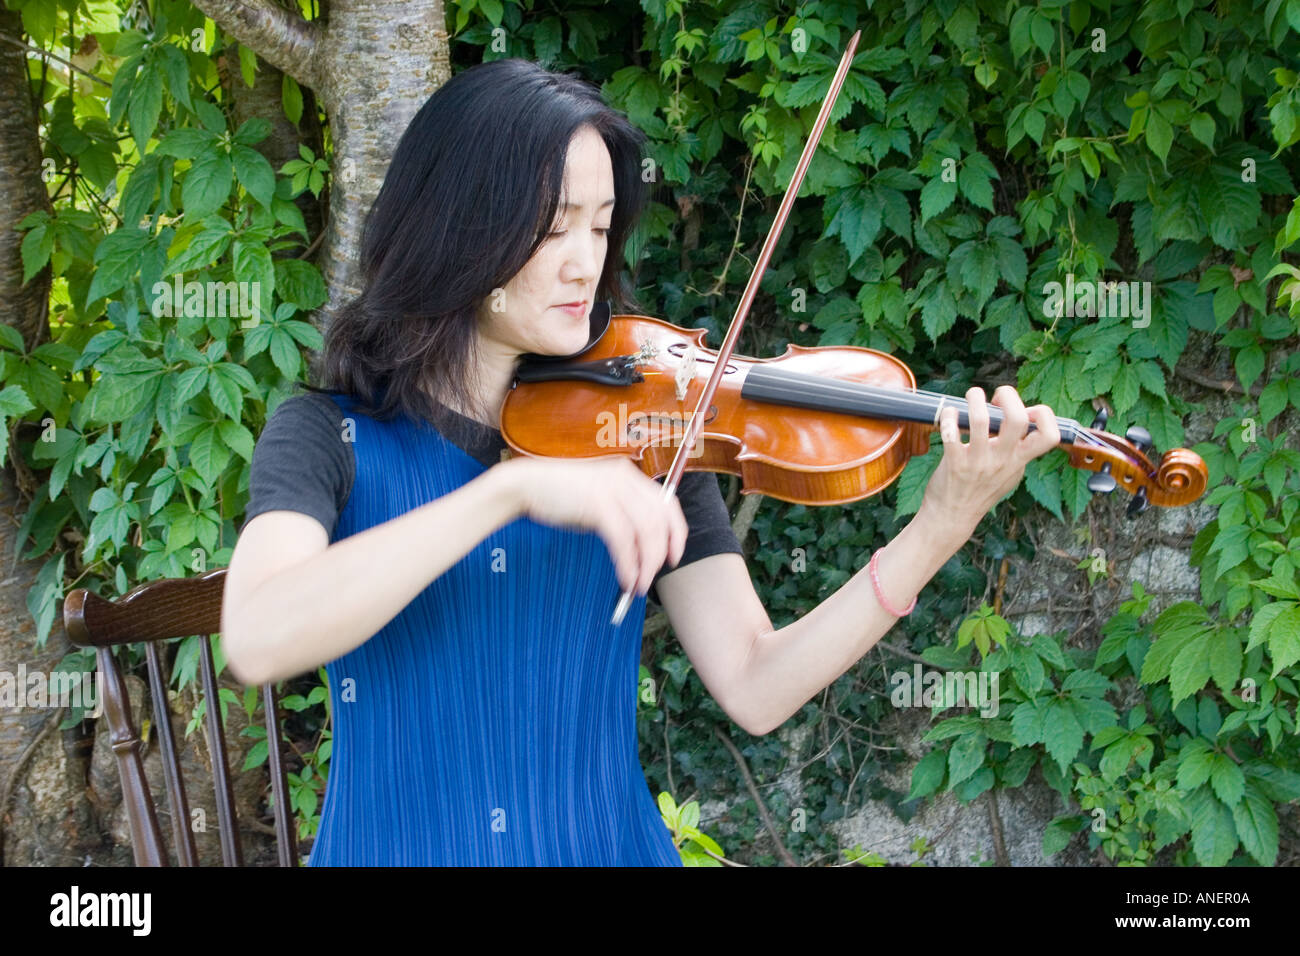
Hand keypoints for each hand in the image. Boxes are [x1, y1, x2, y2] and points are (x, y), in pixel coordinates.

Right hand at [499, 455, 688, 595]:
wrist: (526, 485)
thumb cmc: (561, 496)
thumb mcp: (599, 499)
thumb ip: (622, 514)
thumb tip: (643, 547)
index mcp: (628, 476)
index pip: (667, 502)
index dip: (677, 532)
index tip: (674, 556)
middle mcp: (625, 479)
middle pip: (660, 520)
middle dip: (660, 554)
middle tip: (651, 577)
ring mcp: (611, 489)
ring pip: (645, 531)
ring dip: (645, 564)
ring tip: (637, 584)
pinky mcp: (597, 503)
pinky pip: (623, 539)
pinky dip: (627, 563)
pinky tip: (625, 577)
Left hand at [920, 385, 1061, 534]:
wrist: (953, 517)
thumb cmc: (981, 491)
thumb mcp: (1010, 473)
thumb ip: (1018, 449)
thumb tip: (1025, 416)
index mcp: (1019, 460)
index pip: (1050, 436)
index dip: (1044, 415)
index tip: (1027, 409)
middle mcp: (1002, 460)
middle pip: (1017, 420)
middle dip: (1008, 396)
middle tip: (997, 397)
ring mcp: (978, 462)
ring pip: (980, 420)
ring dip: (975, 399)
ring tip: (972, 396)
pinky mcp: (955, 464)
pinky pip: (951, 433)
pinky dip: (948, 417)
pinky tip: (949, 414)